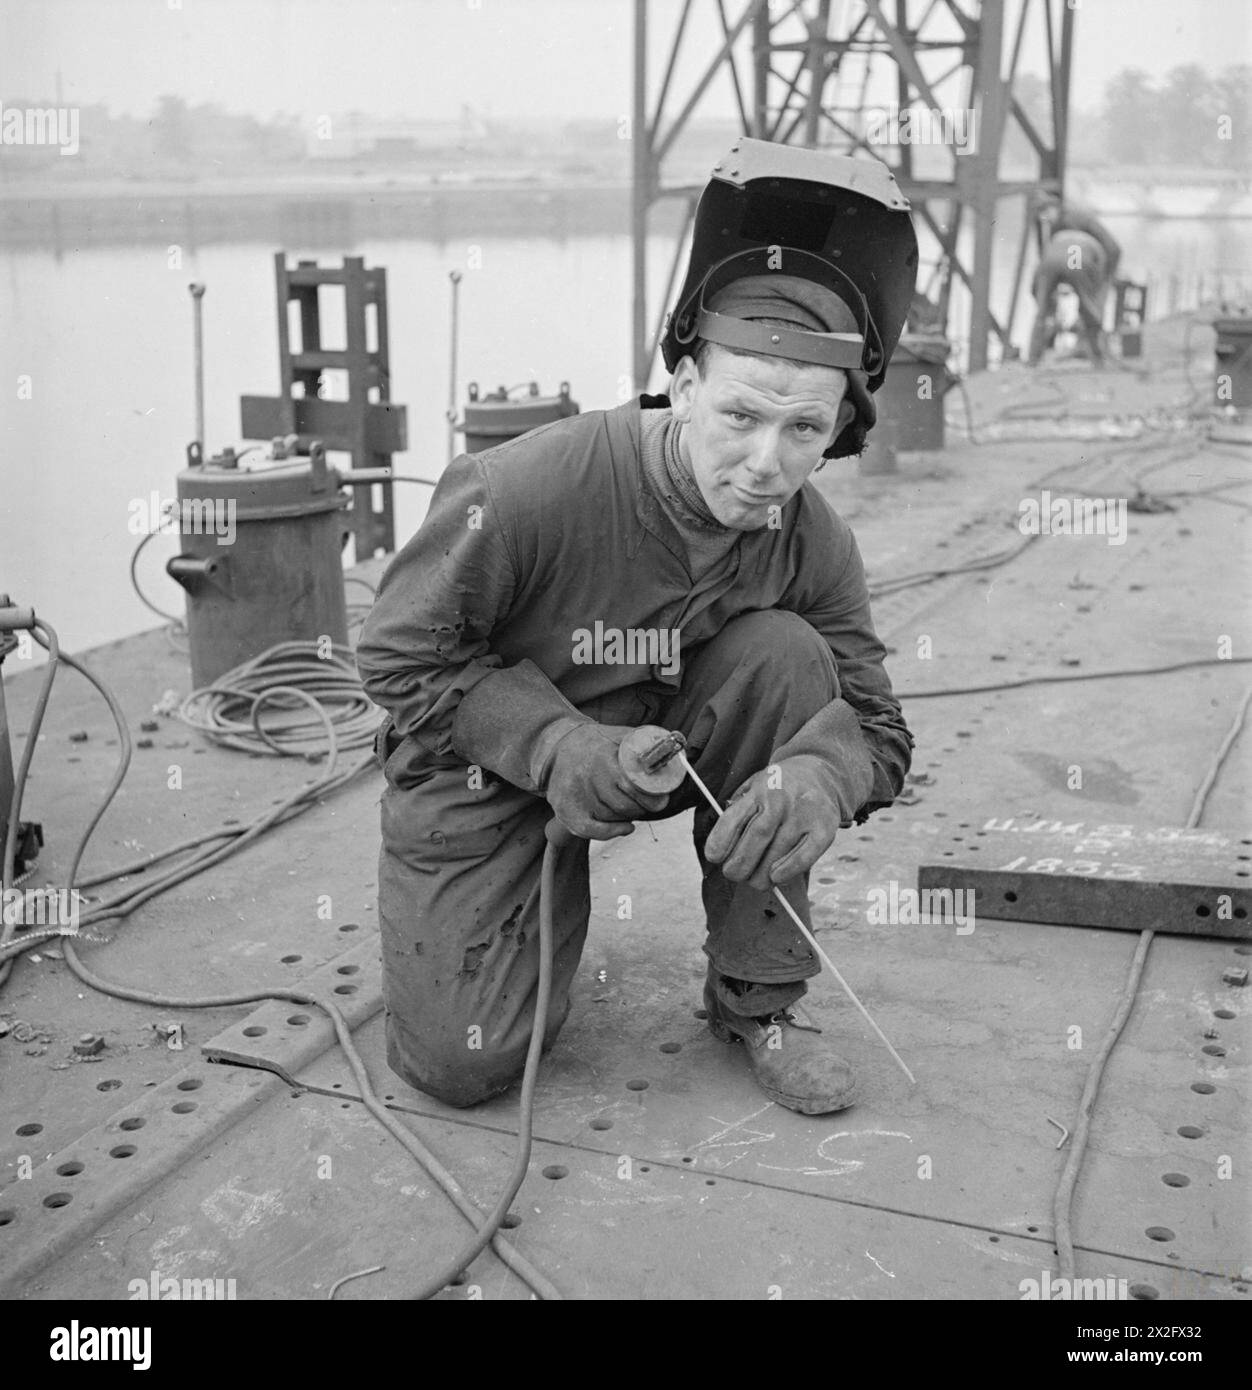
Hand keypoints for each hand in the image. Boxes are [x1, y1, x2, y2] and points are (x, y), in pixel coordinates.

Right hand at [546, 723, 669, 840]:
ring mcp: (575, 795)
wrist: (560, 744)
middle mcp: (586, 776)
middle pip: (624, 805)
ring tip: (632, 804)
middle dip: (643, 807)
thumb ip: (646, 743)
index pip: (633, 786)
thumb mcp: (621, 734)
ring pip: (611, 817)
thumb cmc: (599, 741)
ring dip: (627, 815)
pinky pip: (592, 830)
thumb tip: (676, 751)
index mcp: (603, 757)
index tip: (662, 799)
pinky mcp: (565, 809)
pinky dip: (612, 832)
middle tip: (652, 803)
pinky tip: (626, 827)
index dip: (652, 797)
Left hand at [704, 755, 841, 891]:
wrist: (819, 774)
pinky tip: (776, 877)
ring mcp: (805, 814)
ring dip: (761, 875)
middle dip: (740, 864)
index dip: (720, 842)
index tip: (713, 857)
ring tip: (754, 880)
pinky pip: (803, 858)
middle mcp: (782, 799)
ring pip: (777, 853)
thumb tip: (723, 849)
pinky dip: (787, 872)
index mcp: (759, 788)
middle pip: (756, 838)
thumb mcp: (753, 787)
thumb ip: (738, 812)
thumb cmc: (777, 789)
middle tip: (733, 874)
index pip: (734, 818)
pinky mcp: (825, 829)